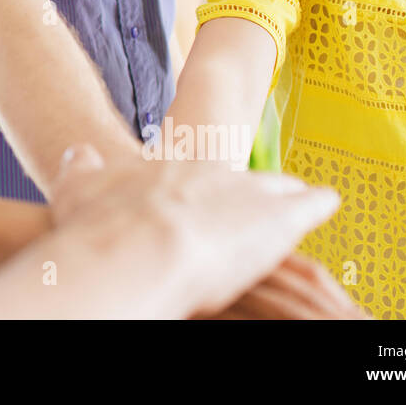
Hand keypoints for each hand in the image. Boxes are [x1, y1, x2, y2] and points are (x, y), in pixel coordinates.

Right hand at [35, 144, 345, 317]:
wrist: (137, 249)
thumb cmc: (105, 227)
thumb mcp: (79, 189)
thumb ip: (82, 169)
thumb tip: (79, 155)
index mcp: (168, 170)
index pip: (196, 171)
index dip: (200, 189)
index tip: (196, 201)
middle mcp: (212, 173)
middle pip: (240, 176)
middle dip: (248, 192)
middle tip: (246, 212)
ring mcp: (247, 193)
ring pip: (278, 186)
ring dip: (287, 197)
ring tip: (296, 203)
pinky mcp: (278, 219)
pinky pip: (310, 203)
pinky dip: (318, 203)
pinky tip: (326, 202)